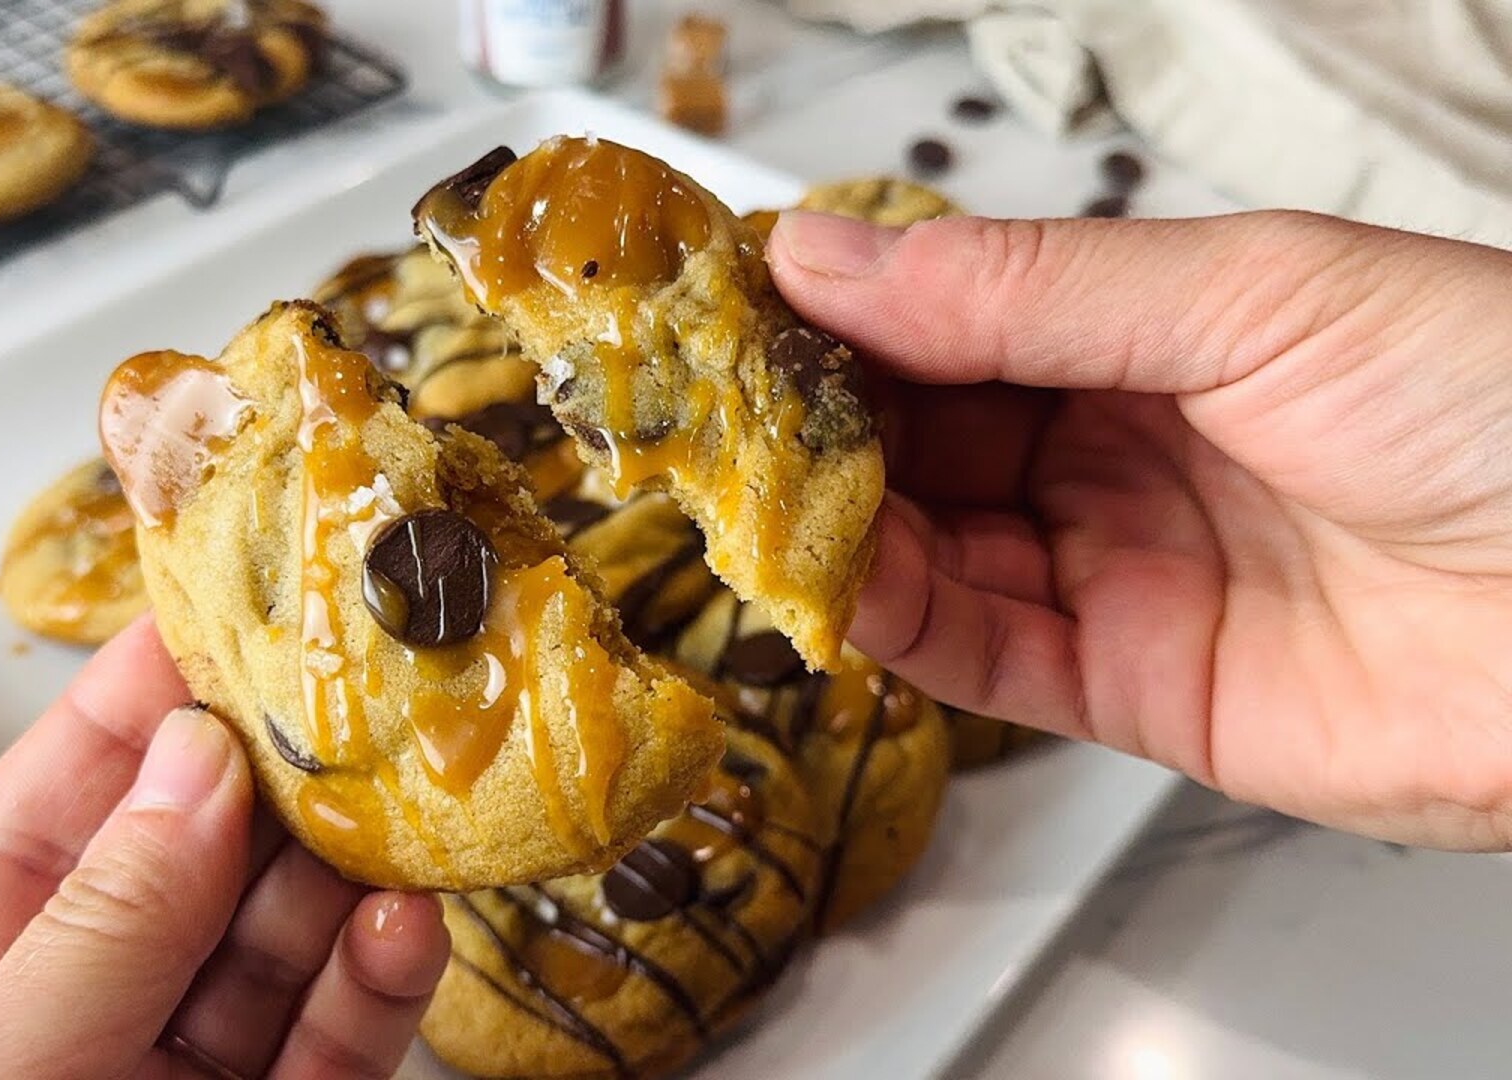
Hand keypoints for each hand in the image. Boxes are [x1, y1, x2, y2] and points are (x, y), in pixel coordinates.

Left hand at [0, 617, 448, 1078]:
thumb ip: (98, 932)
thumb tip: (193, 766)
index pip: (44, 812)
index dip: (126, 707)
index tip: (211, 613)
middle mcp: (73, 1024)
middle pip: (186, 866)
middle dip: (268, 778)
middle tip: (348, 690)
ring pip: (280, 949)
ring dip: (345, 873)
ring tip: (398, 799)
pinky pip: (337, 1046)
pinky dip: (382, 982)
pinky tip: (405, 924)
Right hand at [769, 209, 1511, 849]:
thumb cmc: (1501, 403)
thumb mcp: (1250, 294)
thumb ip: (1027, 290)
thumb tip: (832, 253)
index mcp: (1160, 326)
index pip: (956, 313)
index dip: (846, 308)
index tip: (738, 300)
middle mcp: (1127, 445)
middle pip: (925, 432)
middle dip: (819, 420)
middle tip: (718, 407)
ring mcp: (1124, 567)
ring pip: (930, 544)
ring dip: (837, 521)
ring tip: (756, 494)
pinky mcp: (1134, 686)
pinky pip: (980, 650)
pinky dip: (895, 618)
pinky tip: (835, 578)